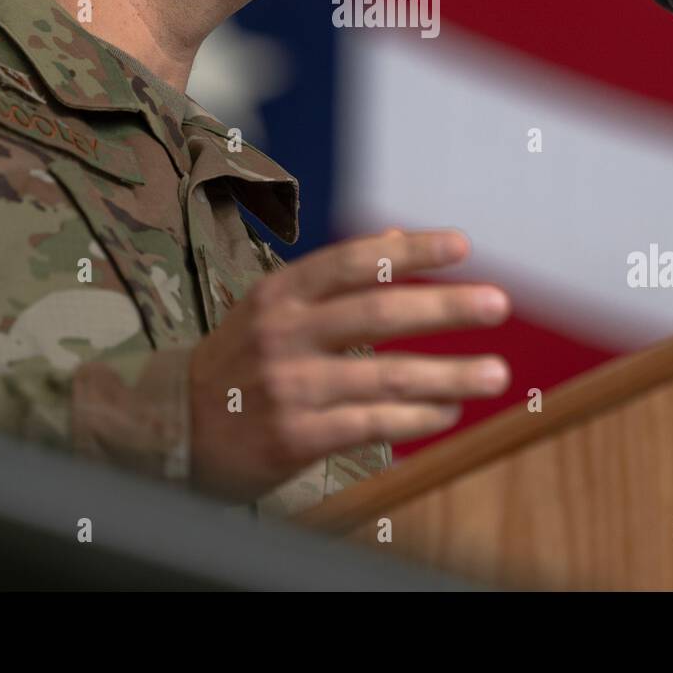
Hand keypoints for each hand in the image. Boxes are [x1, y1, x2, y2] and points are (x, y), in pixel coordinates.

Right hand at [187, 228, 510, 501]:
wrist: (174, 430)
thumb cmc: (240, 360)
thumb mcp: (274, 307)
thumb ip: (336, 275)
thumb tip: (398, 235)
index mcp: (281, 293)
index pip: (356, 261)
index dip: (412, 251)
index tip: (463, 245)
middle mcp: (284, 334)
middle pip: (379, 314)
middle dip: (445, 308)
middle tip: (498, 304)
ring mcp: (289, 387)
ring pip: (386, 376)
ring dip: (449, 375)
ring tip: (496, 373)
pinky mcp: (295, 437)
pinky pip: (371, 425)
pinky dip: (416, 418)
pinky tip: (447, 412)